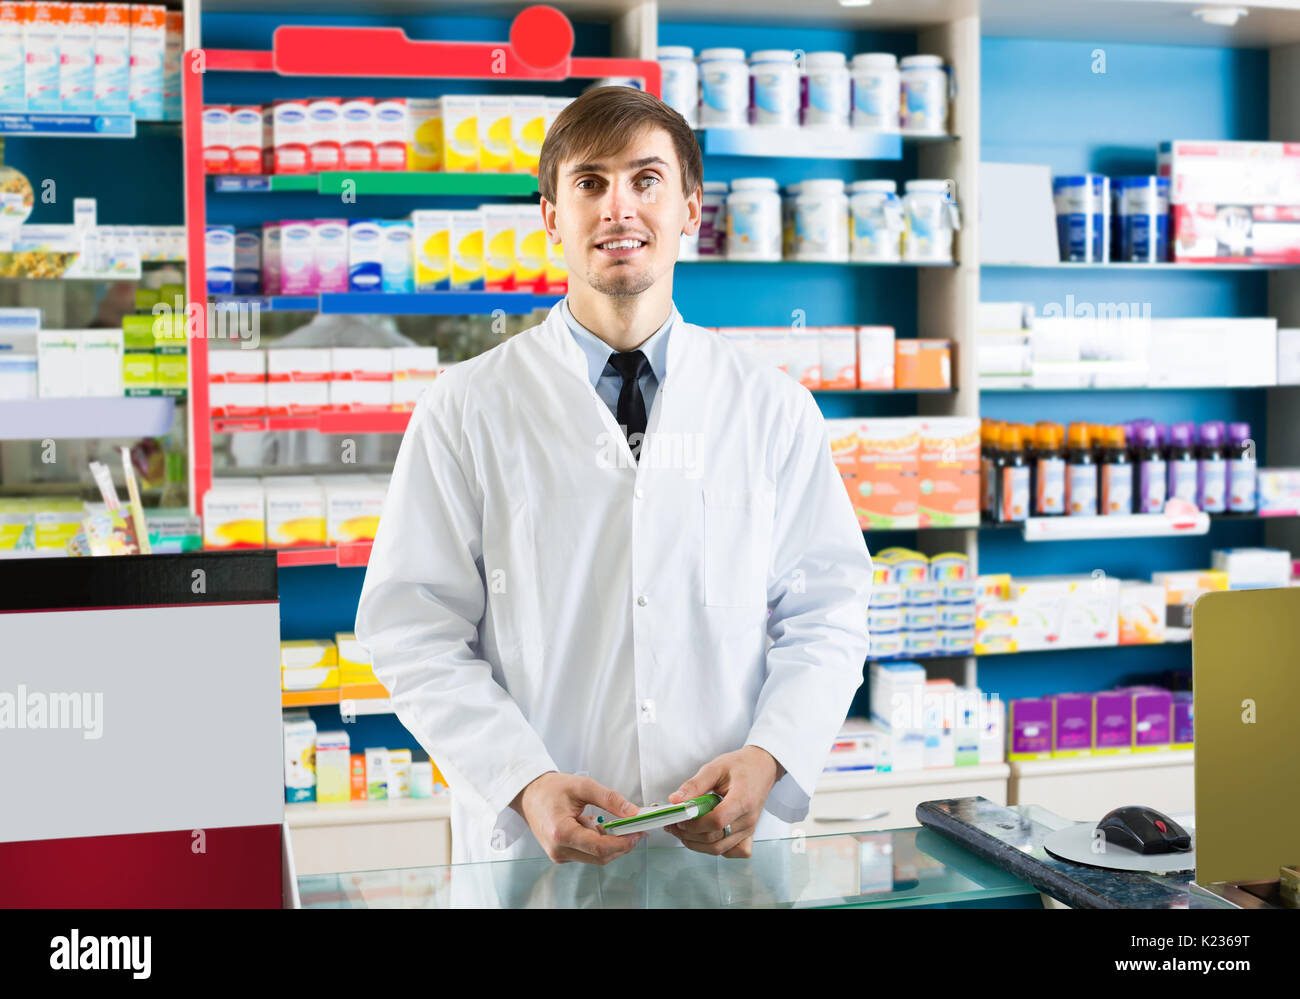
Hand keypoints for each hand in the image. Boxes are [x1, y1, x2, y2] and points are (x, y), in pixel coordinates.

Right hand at [511, 772, 646, 864]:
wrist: (528, 794)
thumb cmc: (550, 789)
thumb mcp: (582, 786)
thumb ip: (609, 799)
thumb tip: (631, 812)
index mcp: (562, 833)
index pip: (600, 848)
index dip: (623, 842)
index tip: (637, 832)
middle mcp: (559, 850)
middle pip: (600, 857)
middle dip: (621, 845)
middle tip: (634, 829)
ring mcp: (559, 855)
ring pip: (595, 858)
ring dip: (610, 844)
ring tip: (612, 824)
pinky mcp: (560, 855)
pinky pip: (586, 854)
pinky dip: (598, 844)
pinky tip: (597, 828)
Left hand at [664, 745, 783, 858]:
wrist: (762, 768)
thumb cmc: (741, 766)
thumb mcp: (715, 767)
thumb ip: (694, 785)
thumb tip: (674, 801)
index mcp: (743, 800)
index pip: (716, 821)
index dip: (694, 823)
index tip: (679, 817)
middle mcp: (748, 820)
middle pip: (715, 839)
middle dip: (689, 835)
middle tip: (673, 824)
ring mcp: (749, 830)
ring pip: (718, 849)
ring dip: (696, 843)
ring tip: (682, 830)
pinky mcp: (747, 836)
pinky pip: (729, 852)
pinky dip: (713, 848)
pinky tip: (703, 836)